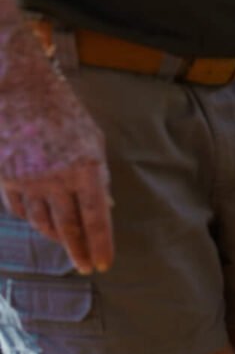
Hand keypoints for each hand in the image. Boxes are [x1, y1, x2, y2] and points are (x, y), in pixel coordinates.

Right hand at [0, 24, 114, 273]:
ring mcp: (26, 178)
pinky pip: (19, 208)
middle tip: (85, 267)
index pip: (96, 218)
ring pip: (41, 221)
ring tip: (66, 244)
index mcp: (85, 169)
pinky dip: (31, 218)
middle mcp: (55, 178)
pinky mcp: (4, 175)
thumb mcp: (93, 141)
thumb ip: (99, 176)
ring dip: (55, 236)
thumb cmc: (64, 113)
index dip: (100, 245)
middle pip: (68, 227)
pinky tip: (41, 222)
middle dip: (78, 251)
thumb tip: (106, 208)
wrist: (19, 87)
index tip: (103, 264)